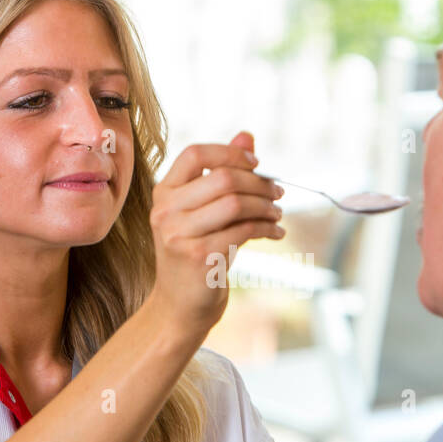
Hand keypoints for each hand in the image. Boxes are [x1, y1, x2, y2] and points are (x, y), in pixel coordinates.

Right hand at [145, 131, 284, 335]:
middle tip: (278, 193)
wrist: (180, 305)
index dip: (231, 152)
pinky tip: (275, 232)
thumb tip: (248, 135)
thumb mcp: (202, 212)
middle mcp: (166, 211)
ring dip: (266, 206)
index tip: (257, 164)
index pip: (195, 154)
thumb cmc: (196, 252)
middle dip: (259, 183)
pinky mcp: (200, 257)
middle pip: (223, 178)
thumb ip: (222, 173)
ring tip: (277, 213)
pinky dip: (267, 228)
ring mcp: (179, 235)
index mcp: (164, 193)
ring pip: (236, 203)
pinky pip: (244, 231)